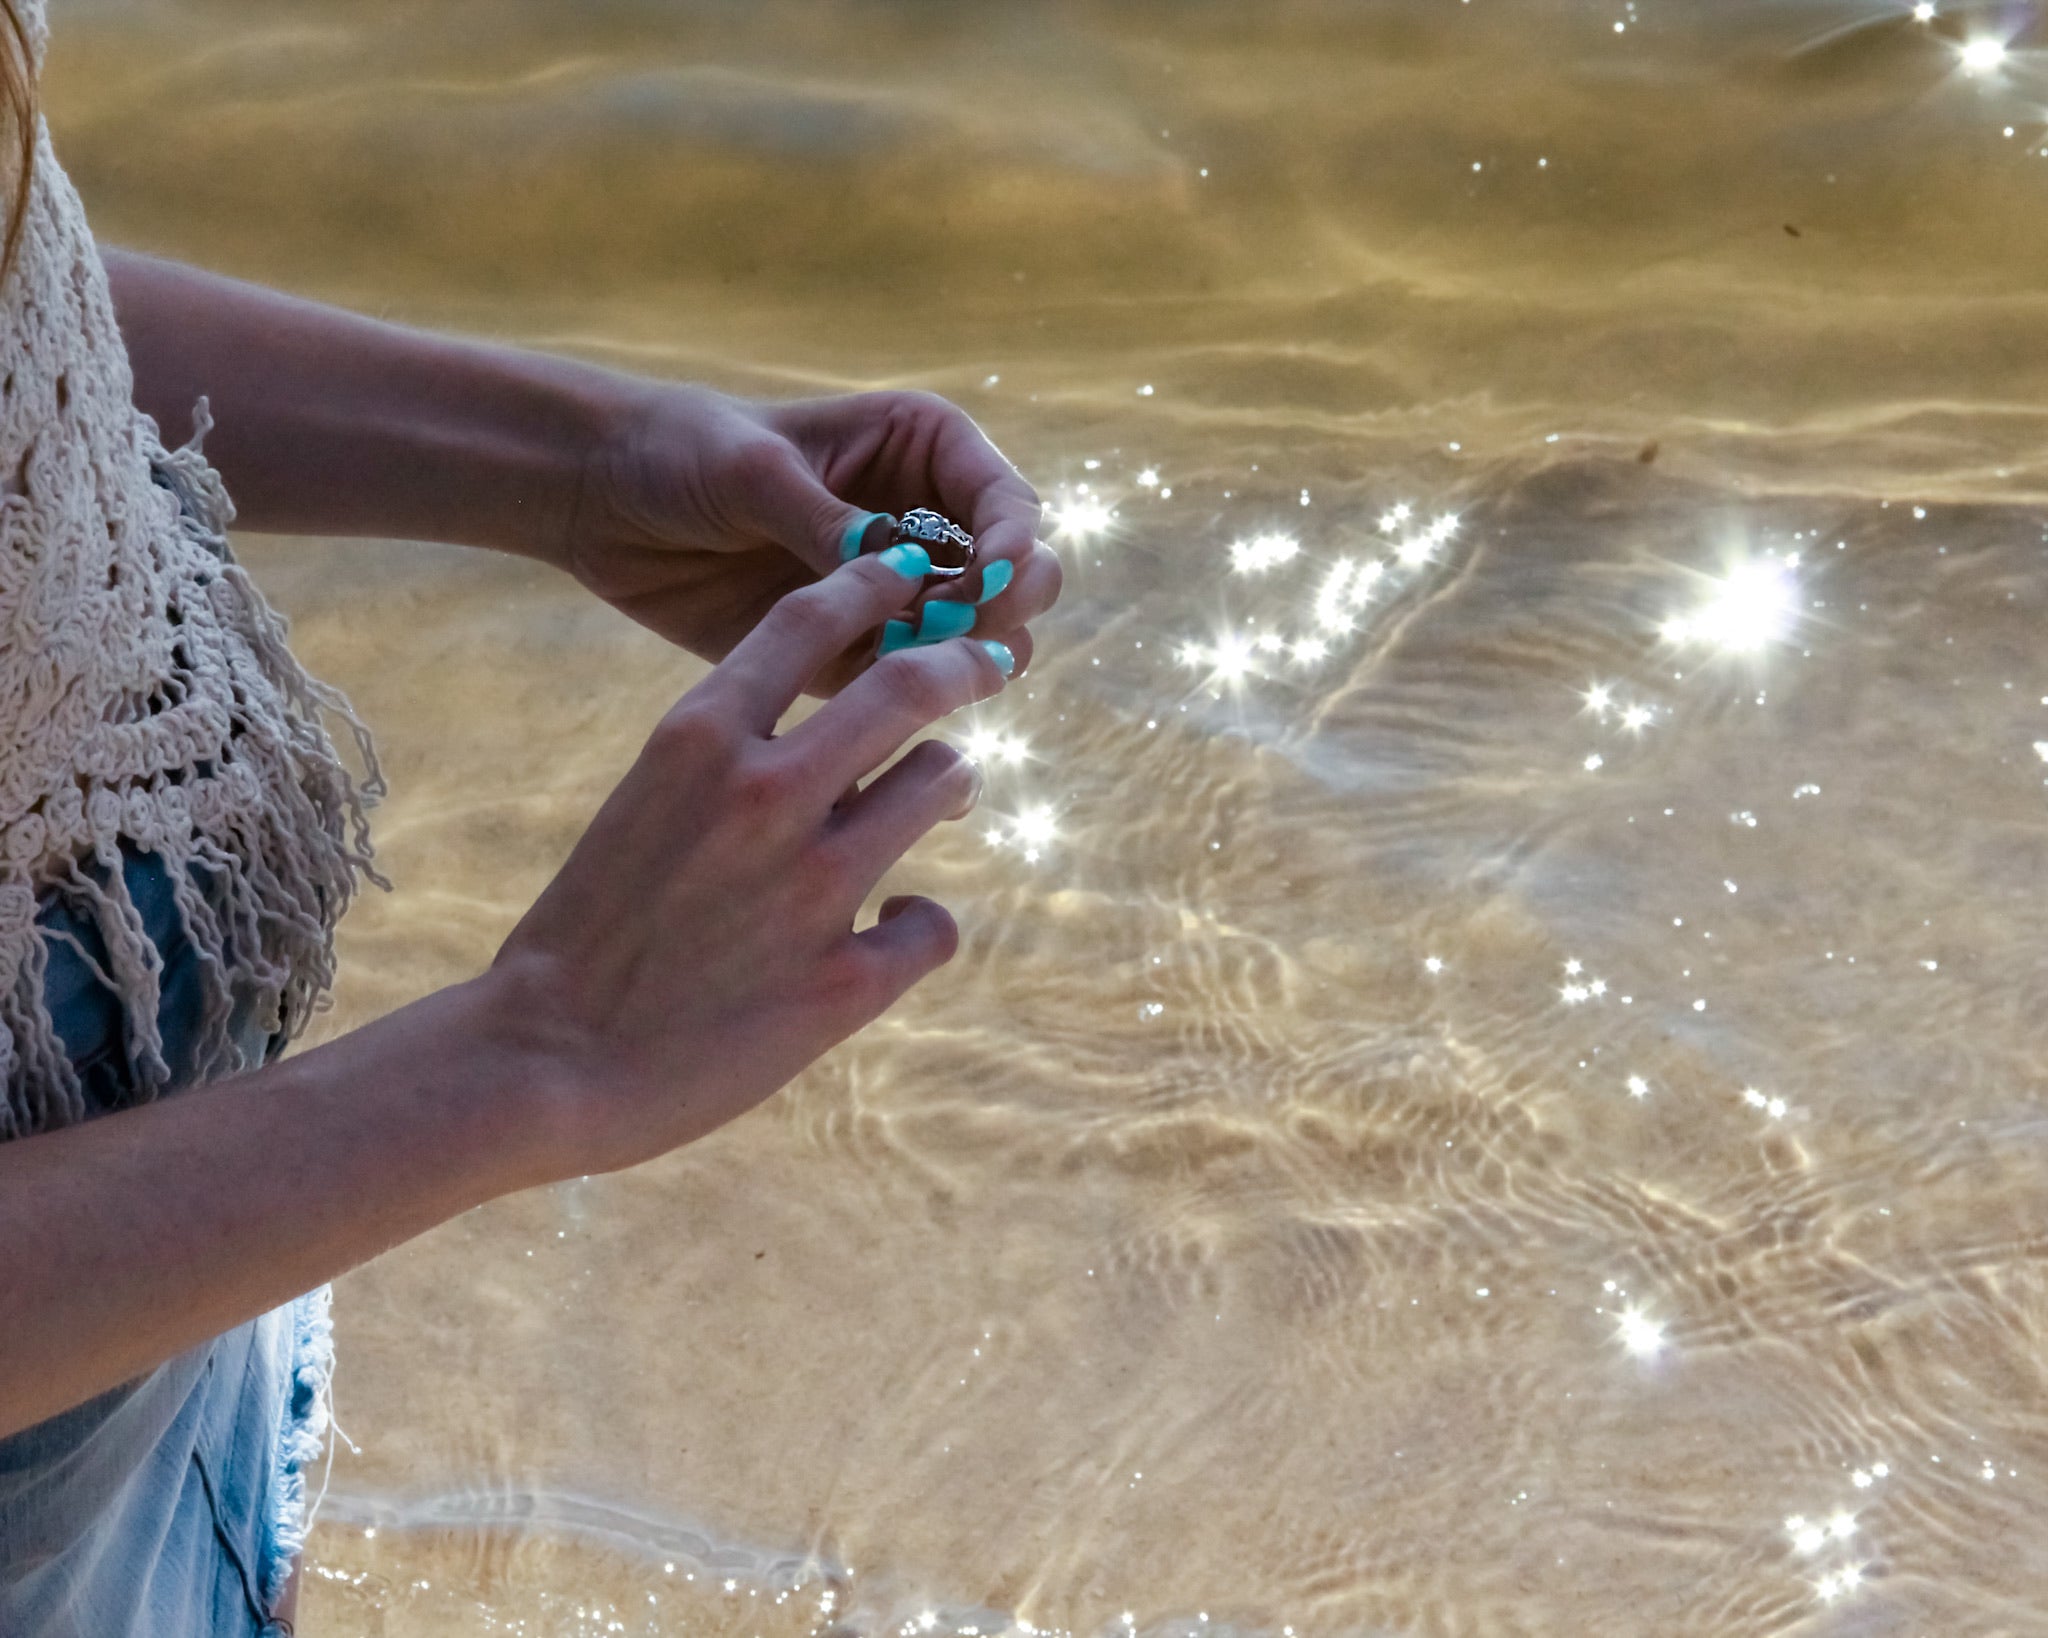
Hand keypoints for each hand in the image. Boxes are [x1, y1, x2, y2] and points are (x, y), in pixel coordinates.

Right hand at [483, 547, 1010, 1174]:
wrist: (543, 1064)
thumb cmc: (590, 932)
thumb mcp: (647, 806)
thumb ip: (734, 763)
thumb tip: (836, 747)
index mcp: (698, 739)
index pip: (809, 618)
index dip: (877, 581)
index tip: (916, 572)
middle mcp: (764, 793)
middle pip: (908, 685)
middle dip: (963, 662)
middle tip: (987, 660)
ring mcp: (813, 887)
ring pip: (944, 782)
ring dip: (948, 779)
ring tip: (939, 792)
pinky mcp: (845, 981)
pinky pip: (934, 923)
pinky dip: (920, 923)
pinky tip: (896, 930)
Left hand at [566, 384, 1059, 690]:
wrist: (602, 500)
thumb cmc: (679, 450)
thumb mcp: (753, 471)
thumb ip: (830, 522)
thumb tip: (907, 570)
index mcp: (921, 449)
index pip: (1007, 502)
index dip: (1013, 546)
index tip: (988, 583)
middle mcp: (925, 519)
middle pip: (1015, 577)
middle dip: (1001, 609)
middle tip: (956, 632)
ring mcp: (895, 590)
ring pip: (975, 638)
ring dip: (959, 658)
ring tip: (904, 664)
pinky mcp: (853, 648)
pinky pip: (906, 683)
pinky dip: (905, 698)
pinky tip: (869, 700)